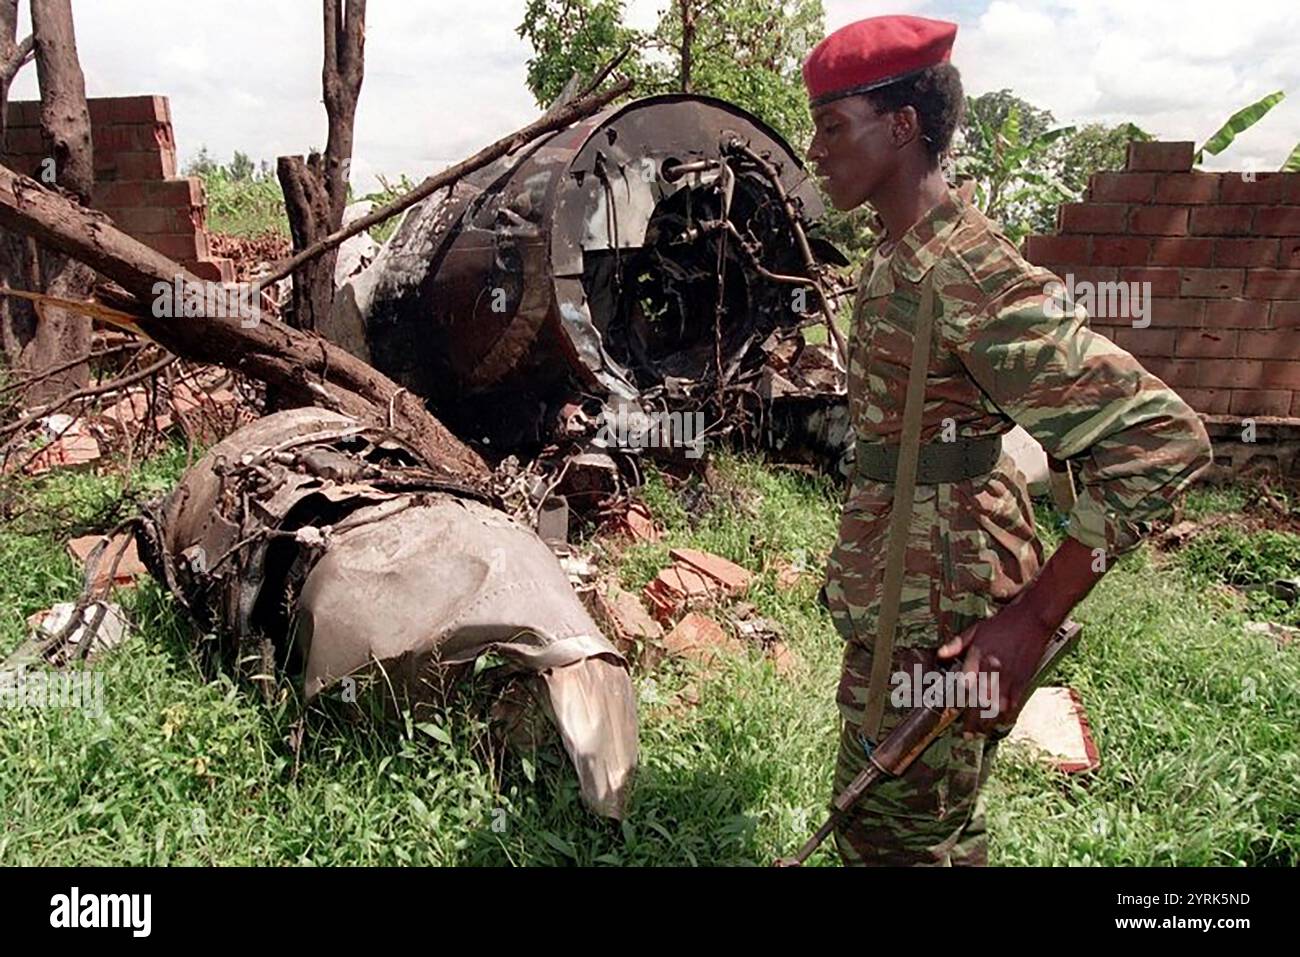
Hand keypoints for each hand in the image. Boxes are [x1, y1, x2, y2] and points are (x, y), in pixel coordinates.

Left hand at [936, 536, 1106, 736]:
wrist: (1032, 620)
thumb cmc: (1002, 624)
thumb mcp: (976, 630)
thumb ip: (957, 644)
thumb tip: (940, 655)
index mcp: (979, 658)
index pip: (965, 686)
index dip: (959, 702)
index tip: (952, 714)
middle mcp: (993, 670)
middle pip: (981, 702)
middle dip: (974, 721)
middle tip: (967, 734)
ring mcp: (1010, 677)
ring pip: (998, 707)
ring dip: (990, 722)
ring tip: (982, 733)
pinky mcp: (1024, 680)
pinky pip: (1015, 703)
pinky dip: (1008, 714)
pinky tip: (1001, 721)